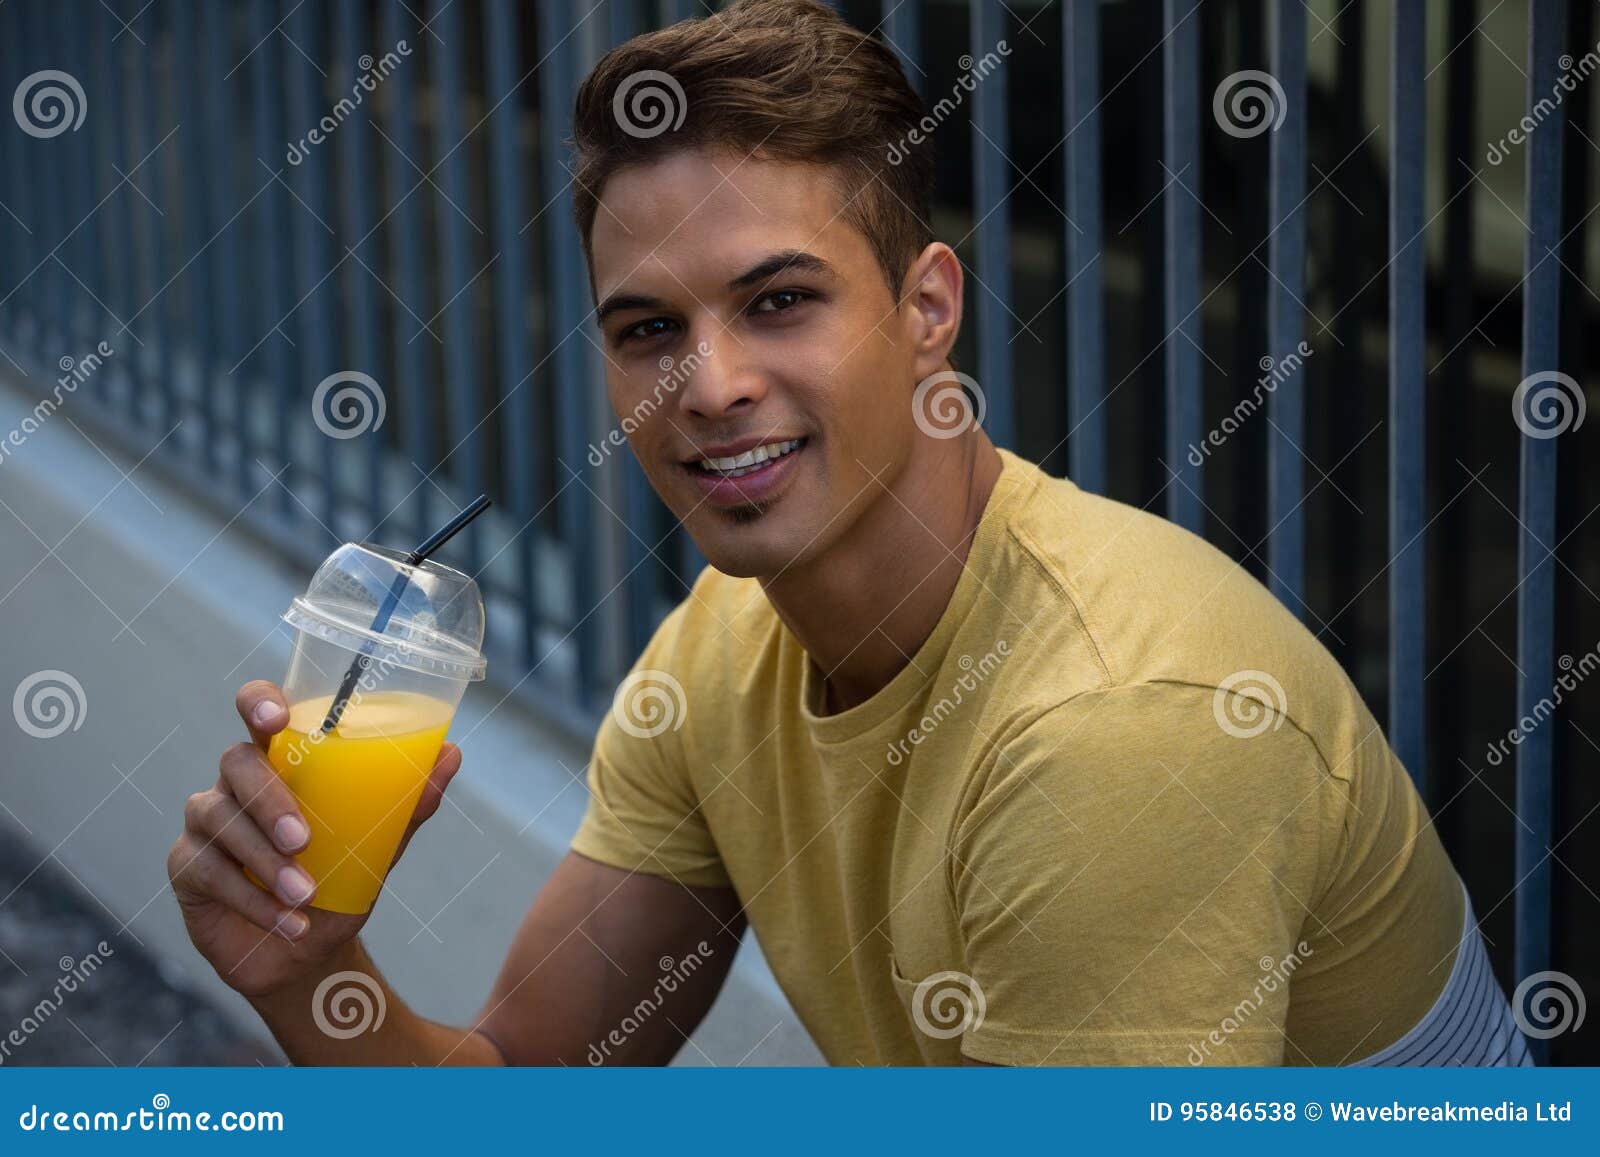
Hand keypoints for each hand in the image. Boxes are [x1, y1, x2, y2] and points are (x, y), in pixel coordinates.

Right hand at [166, 680, 462, 996]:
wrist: (309, 952)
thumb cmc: (339, 880)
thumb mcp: (377, 844)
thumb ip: (407, 802)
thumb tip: (452, 753)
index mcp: (282, 760)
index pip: (258, 709)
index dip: (259, 702)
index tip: (275, 719)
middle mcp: (237, 782)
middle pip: (236, 763)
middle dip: (270, 799)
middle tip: (305, 839)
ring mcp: (206, 821)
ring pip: (221, 820)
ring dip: (265, 862)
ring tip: (305, 895)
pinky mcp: (186, 866)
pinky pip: (209, 871)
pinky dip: (253, 900)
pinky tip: (288, 923)